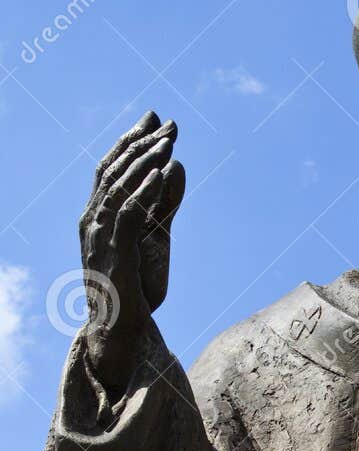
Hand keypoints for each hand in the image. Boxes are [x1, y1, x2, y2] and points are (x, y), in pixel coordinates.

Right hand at [78, 111, 184, 395]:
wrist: (119, 331)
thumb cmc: (134, 287)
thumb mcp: (154, 237)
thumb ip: (163, 204)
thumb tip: (175, 169)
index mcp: (96, 216)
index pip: (111, 168)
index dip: (131, 141)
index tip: (154, 119)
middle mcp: (92, 221)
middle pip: (114, 171)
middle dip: (141, 144)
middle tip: (167, 123)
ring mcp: (99, 237)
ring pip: (119, 188)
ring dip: (144, 162)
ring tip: (167, 141)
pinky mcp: (114, 254)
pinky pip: (128, 216)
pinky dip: (144, 192)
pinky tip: (160, 174)